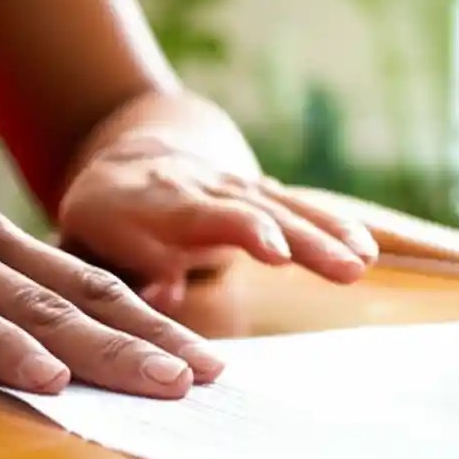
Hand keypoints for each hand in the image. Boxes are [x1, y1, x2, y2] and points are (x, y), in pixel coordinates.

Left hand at [58, 91, 378, 311]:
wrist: (127, 162)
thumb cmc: (105, 219)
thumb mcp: (92, 242)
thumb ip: (128, 268)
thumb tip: (163, 296)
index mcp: (161, 202)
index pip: (212, 213)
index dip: (248, 231)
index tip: (280, 257)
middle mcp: (208, 188)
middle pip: (264, 213)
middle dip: (306, 241)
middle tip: (347, 269)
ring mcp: (238, 189)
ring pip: (289, 209)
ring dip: (329, 235)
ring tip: (363, 262)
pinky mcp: (261, 194)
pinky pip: (301, 209)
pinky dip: (333, 227)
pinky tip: (365, 249)